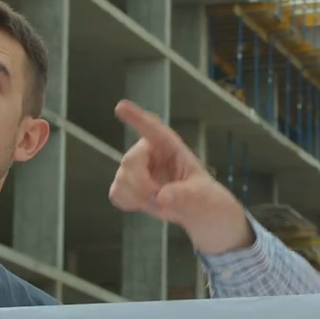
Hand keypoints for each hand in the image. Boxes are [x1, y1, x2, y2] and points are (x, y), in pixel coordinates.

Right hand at [110, 99, 252, 253]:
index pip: (152, 129)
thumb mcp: (200, 195)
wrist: (196, 212)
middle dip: (141, 183)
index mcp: (170, 146)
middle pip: (130, 161)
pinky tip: (143, 204)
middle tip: (159, 197)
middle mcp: (149, 152)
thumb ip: (183, 195)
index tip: (121, 106)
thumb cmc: (203, 196)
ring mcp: (136, 169)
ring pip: (121, 179)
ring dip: (137, 196)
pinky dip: (127, 202)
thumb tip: (162, 197)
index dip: (136, 117)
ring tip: (158, 201)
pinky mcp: (128, 186)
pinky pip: (116, 193)